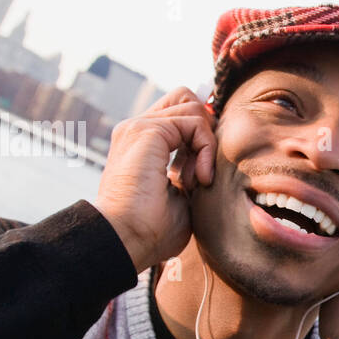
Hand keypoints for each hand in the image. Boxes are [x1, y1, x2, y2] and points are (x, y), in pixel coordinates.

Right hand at [93, 87, 215, 273]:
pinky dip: (206, 149)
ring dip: (206, 145)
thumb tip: (212, 163)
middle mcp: (138, 130)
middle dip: (206, 130)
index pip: (180, 115)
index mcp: (143, 143)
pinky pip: (195, 121)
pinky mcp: (148, 130)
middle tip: (203, 169)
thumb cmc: (152, 230)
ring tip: (196, 181)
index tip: (202, 176)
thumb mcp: (182, 197)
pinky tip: (199, 179)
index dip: (202, 136)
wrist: (126, 239)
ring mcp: (139, 126)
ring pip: (194, 108)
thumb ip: (193, 171)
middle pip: (186, 99)